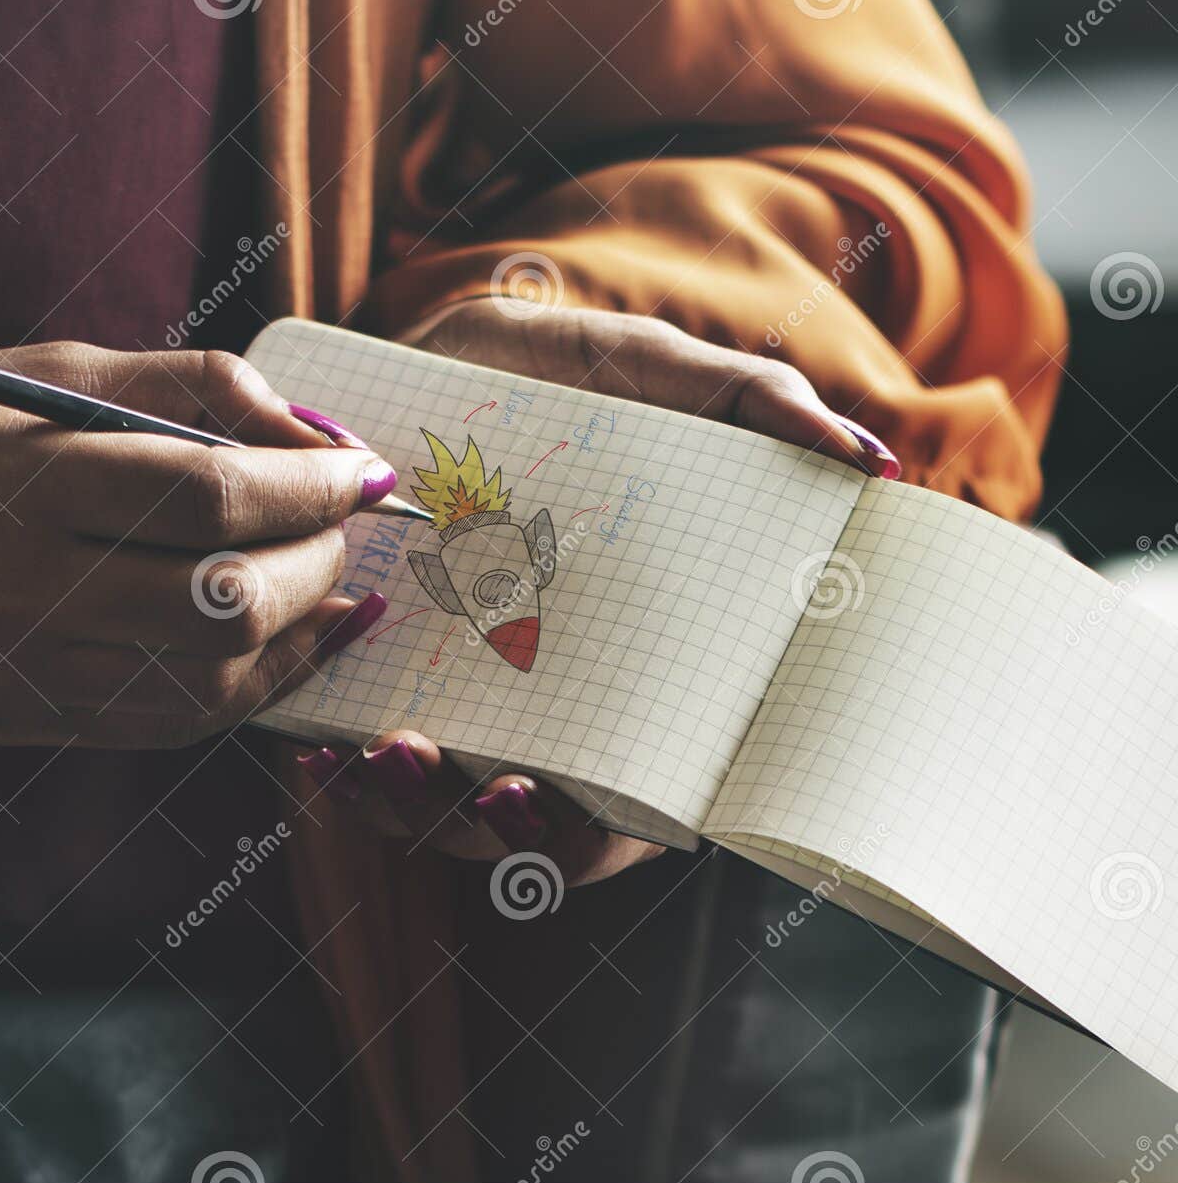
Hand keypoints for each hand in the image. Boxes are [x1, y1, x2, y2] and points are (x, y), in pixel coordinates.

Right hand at [0, 346, 397, 747]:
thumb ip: (178, 387)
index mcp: (23, 480)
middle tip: (345, 521)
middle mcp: (24, 589)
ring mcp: (23, 672)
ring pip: (209, 685)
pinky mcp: (26, 722)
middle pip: (224, 603)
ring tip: (338, 587)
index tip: (366, 469)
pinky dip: (250, 690)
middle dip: (319, 562)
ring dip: (304, 636)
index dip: (313, 483)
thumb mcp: (31, 371)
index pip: (209, 493)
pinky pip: (169, 727)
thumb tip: (302, 427)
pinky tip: (284, 646)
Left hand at [299, 298, 901, 883]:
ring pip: (433, 812)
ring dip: (407, 810)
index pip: (632, 798)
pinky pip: (353, 761)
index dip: (597, 830)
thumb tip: (869, 460)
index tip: (550, 795)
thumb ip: (753, 405)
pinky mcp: (375, 679)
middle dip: (497, 833)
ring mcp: (455, 700)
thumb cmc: (564, 375)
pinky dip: (337, 773)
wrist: (437, 349)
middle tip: (477, 786)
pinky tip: (313, 744)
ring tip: (382, 755)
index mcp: (627, 668)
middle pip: (529, 828)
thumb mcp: (656, 372)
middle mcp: (542, 702)